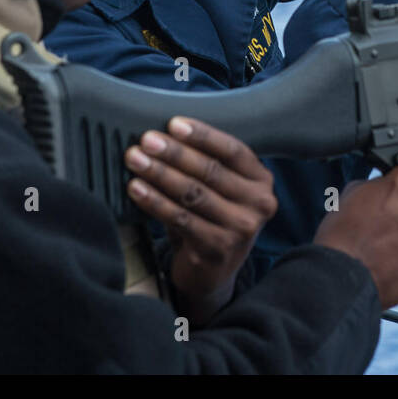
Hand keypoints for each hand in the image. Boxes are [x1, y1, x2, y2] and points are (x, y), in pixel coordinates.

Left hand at [125, 116, 277, 321]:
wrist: (211, 274)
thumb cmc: (210, 219)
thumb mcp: (219, 190)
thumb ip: (205, 164)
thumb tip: (164, 134)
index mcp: (261, 181)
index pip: (233, 151)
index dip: (203, 135)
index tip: (173, 124)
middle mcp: (259, 204)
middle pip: (211, 170)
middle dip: (174, 153)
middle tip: (146, 140)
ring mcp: (241, 229)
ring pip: (193, 193)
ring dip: (160, 173)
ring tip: (136, 160)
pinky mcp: (217, 249)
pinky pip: (180, 218)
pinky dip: (155, 201)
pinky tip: (136, 189)